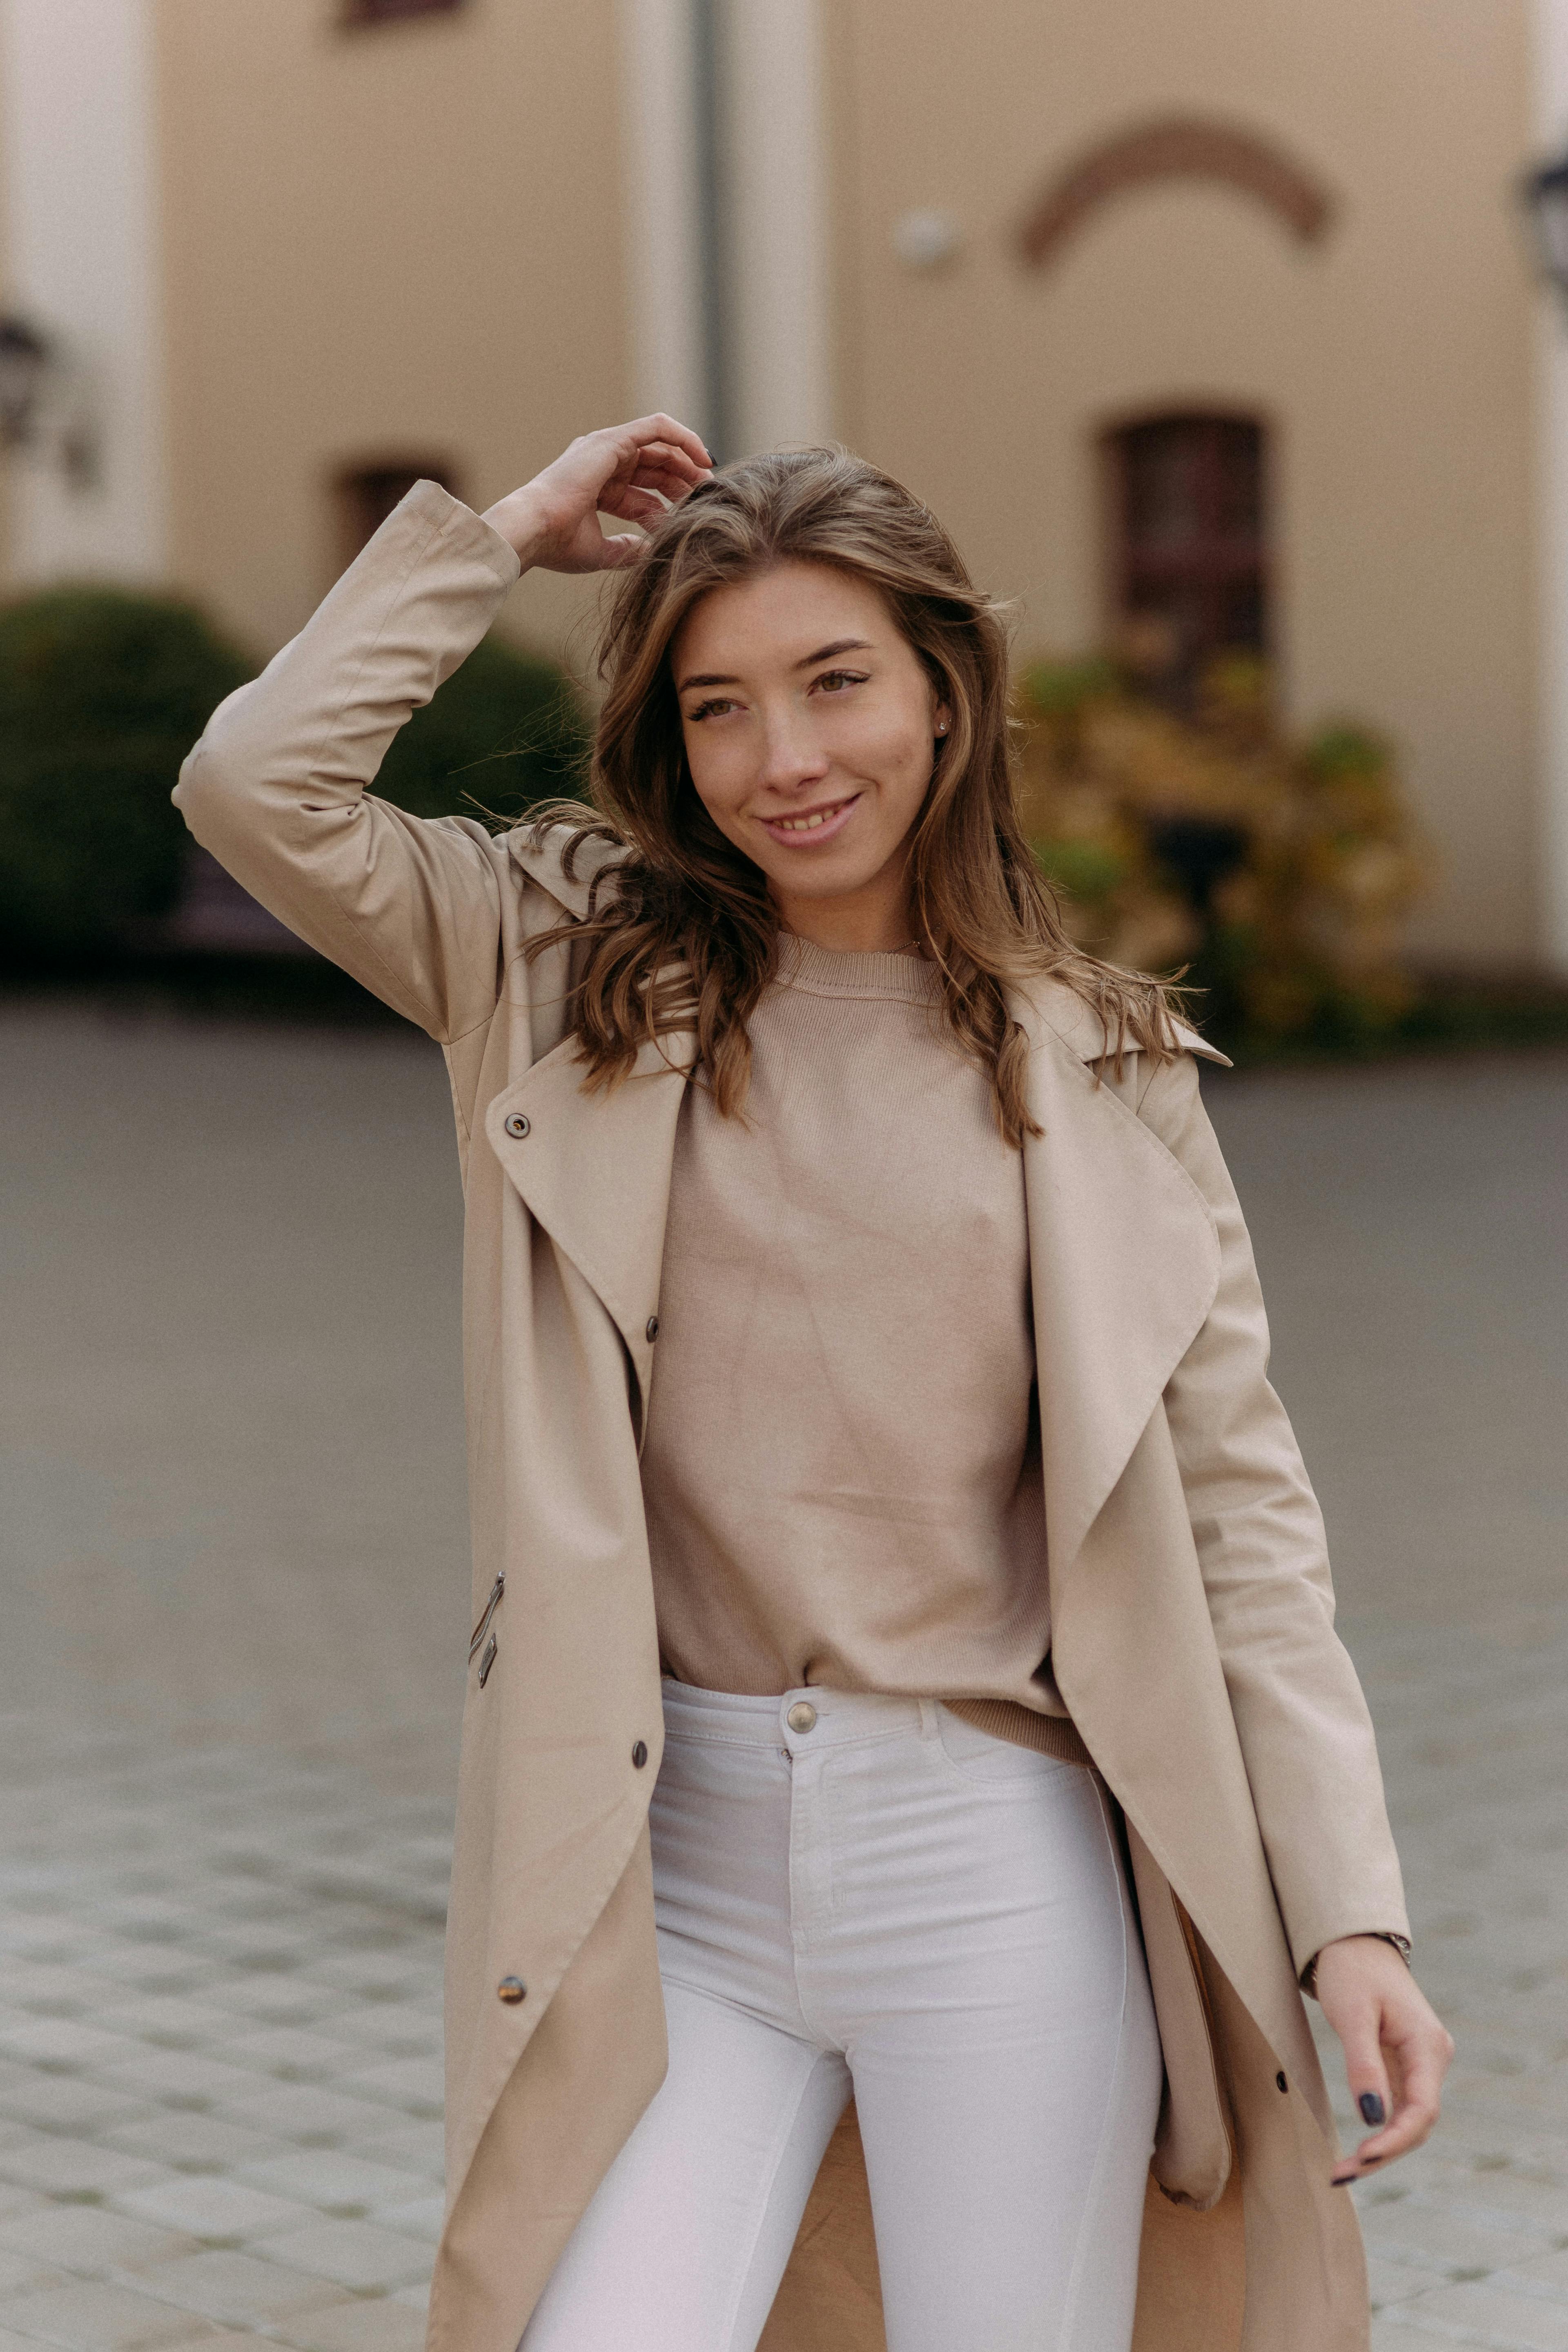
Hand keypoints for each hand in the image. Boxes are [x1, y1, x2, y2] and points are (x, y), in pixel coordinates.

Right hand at [483, 415, 711, 572]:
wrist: (534, 530)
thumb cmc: (558, 544)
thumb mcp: (600, 552)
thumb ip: (625, 549)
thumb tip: (647, 551)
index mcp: (599, 487)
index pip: (645, 492)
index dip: (671, 504)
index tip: (693, 518)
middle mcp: (603, 463)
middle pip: (656, 468)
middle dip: (685, 481)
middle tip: (709, 497)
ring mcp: (606, 448)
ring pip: (660, 446)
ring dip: (689, 460)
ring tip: (710, 480)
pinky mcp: (612, 440)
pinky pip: (656, 427)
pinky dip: (682, 437)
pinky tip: (702, 457)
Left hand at [1314, 1935, 1452, 2185]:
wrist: (1353, 1941)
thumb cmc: (1351, 1969)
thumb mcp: (1353, 2013)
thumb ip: (1364, 2064)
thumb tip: (1372, 2117)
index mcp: (1428, 2045)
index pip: (1422, 2109)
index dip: (1395, 2140)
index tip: (1363, 2160)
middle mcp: (1431, 2057)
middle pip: (1417, 2122)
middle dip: (1384, 2153)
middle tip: (1341, 2175)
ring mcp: (1420, 2062)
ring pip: (1408, 2119)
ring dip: (1381, 2147)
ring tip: (1343, 2171)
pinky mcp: (1404, 2063)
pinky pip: (1399, 2106)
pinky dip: (1380, 2130)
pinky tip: (1359, 2149)